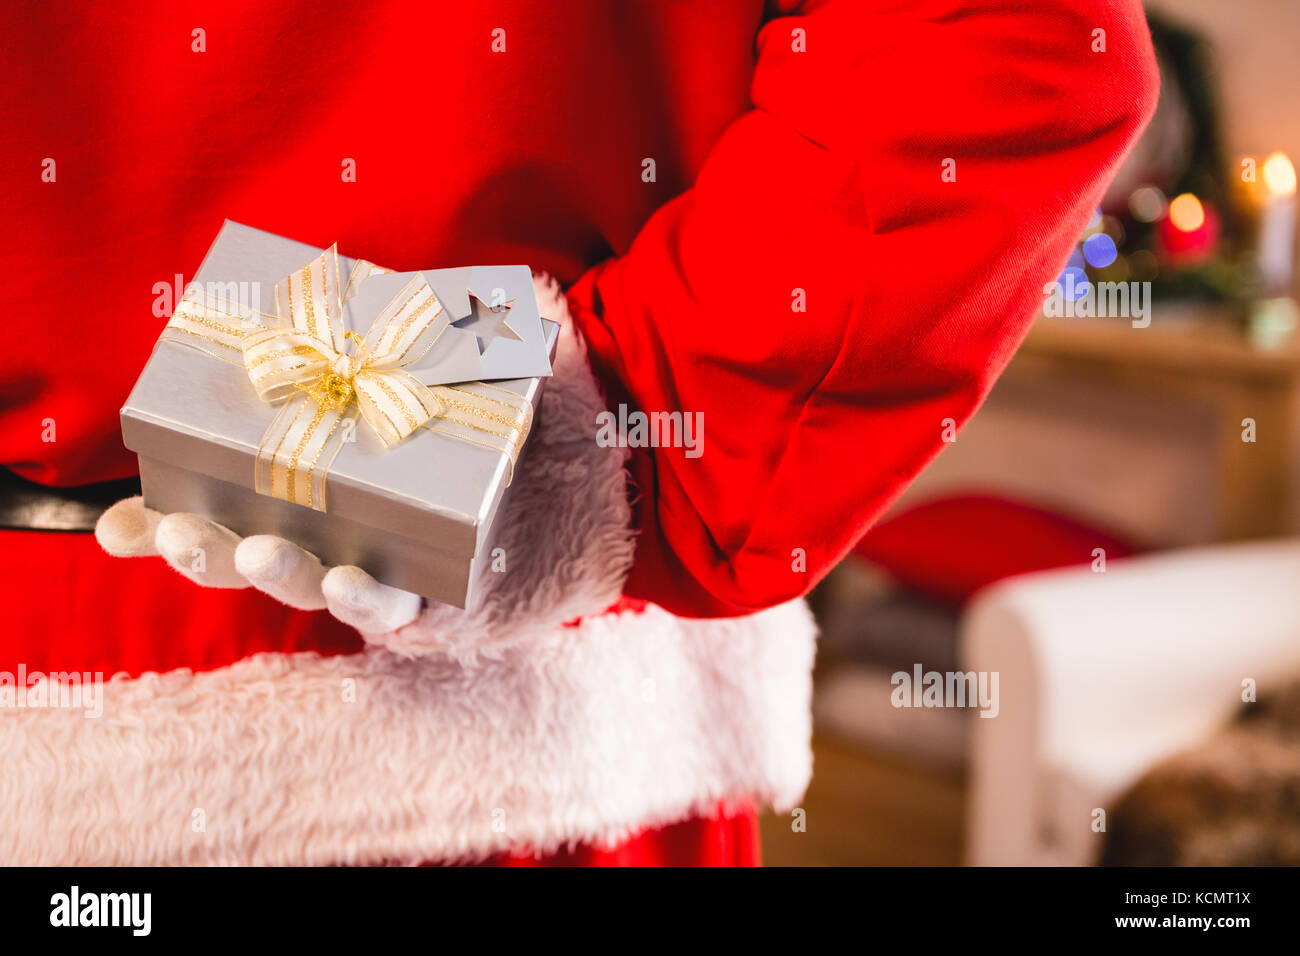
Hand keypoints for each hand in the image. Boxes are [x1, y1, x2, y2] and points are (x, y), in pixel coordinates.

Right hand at [95, 496, 421, 634]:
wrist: (445, 518)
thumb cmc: (347, 492)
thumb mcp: (276, 469)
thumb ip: (206, 481)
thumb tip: (111, 528)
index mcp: (259, 532)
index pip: (198, 539)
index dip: (157, 537)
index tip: (120, 531)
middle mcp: (299, 563)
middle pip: (245, 564)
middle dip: (208, 553)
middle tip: (180, 534)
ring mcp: (349, 577)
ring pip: (307, 583)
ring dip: (279, 570)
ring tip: (258, 551)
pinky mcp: (403, 594)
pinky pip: (381, 605)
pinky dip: (360, 599)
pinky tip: (343, 581)